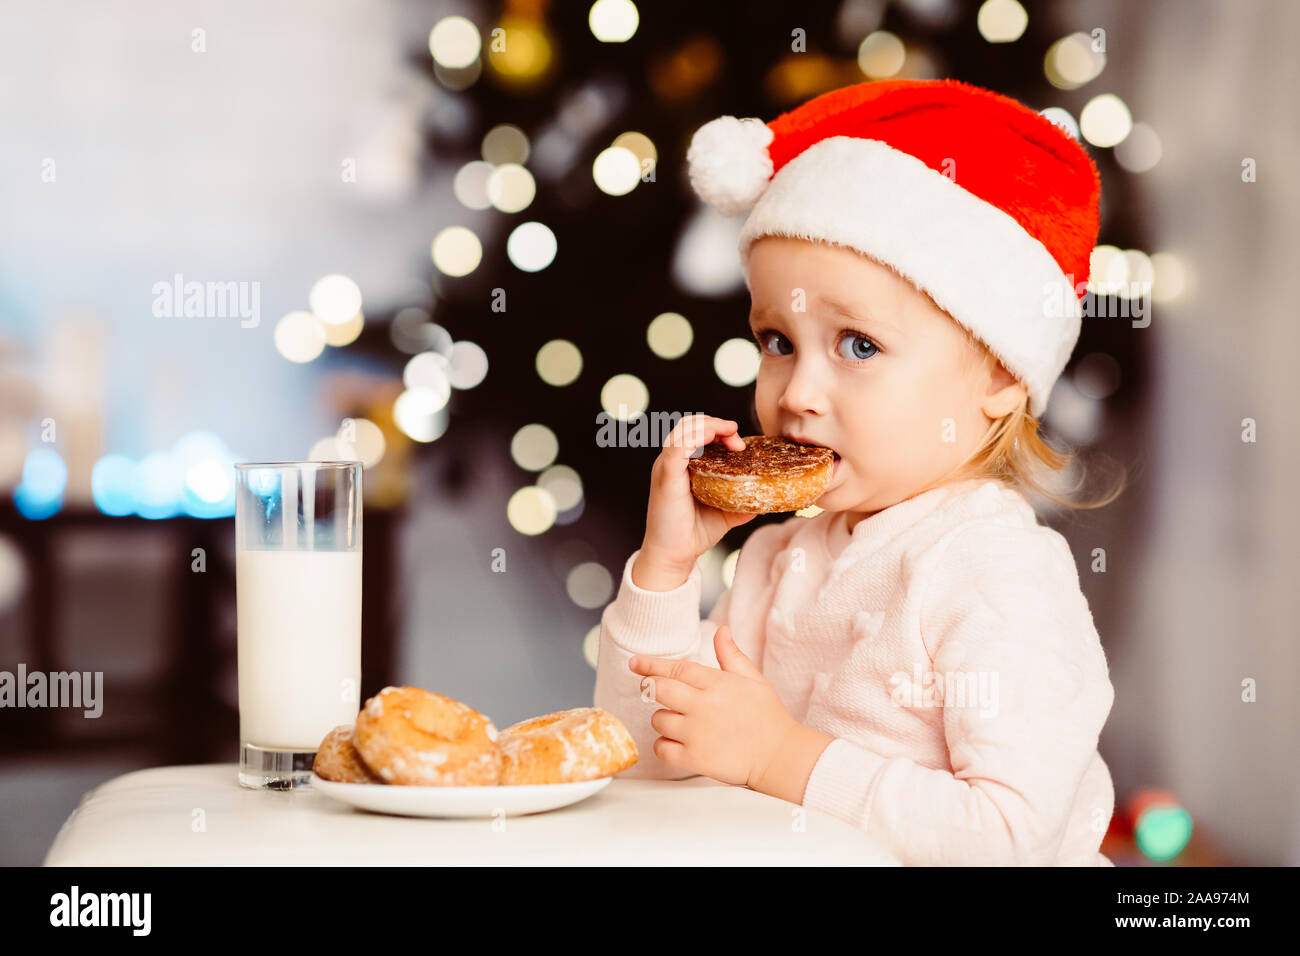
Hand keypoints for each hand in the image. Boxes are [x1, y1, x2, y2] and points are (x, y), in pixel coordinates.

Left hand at [628, 624, 795, 789]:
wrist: (779, 756)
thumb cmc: (767, 716)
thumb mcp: (753, 679)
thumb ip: (731, 655)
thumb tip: (721, 630)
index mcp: (717, 684)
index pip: (676, 668)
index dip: (651, 664)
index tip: (635, 662)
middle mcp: (702, 706)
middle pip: (659, 690)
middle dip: (650, 688)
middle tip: (651, 690)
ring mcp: (696, 734)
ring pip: (658, 720)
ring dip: (663, 719)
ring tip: (682, 722)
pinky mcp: (693, 759)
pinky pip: (661, 748)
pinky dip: (664, 745)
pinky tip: (678, 742)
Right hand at [633, 414, 758, 590]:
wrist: (674, 555)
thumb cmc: (694, 533)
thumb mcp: (727, 511)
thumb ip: (744, 498)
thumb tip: (769, 494)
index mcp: (683, 465)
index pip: (697, 432)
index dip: (719, 429)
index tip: (740, 444)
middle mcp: (672, 462)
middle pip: (690, 424)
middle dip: (716, 423)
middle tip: (737, 439)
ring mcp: (666, 468)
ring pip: (683, 429)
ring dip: (709, 425)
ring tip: (729, 434)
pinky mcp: (665, 477)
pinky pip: (677, 447)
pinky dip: (695, 436)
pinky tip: (712, 437)